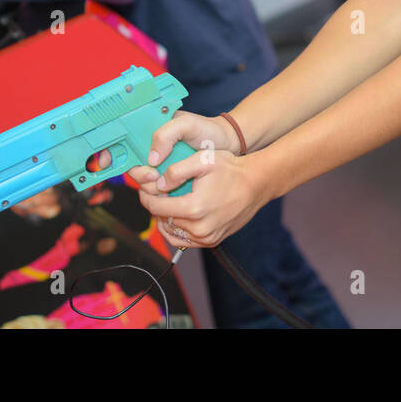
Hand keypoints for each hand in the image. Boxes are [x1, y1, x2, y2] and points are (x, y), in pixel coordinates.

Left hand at [130, 147, 269, 249]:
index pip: (157, 208)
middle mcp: (199, 228)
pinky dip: (177, 229)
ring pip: (172, 233)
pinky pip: (185, 240)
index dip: (146, 198)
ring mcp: (207, 237)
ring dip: (164, 219)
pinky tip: (178, 214)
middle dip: (155, 207)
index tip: (144, 189)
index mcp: (194, 208)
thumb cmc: (230, 169)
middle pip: (163, 221)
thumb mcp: (202, 160)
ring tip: (166, 203)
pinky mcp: (212, 241)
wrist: (256, 184)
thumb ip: (176, 171)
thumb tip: (158, 185)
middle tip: (155, 194)